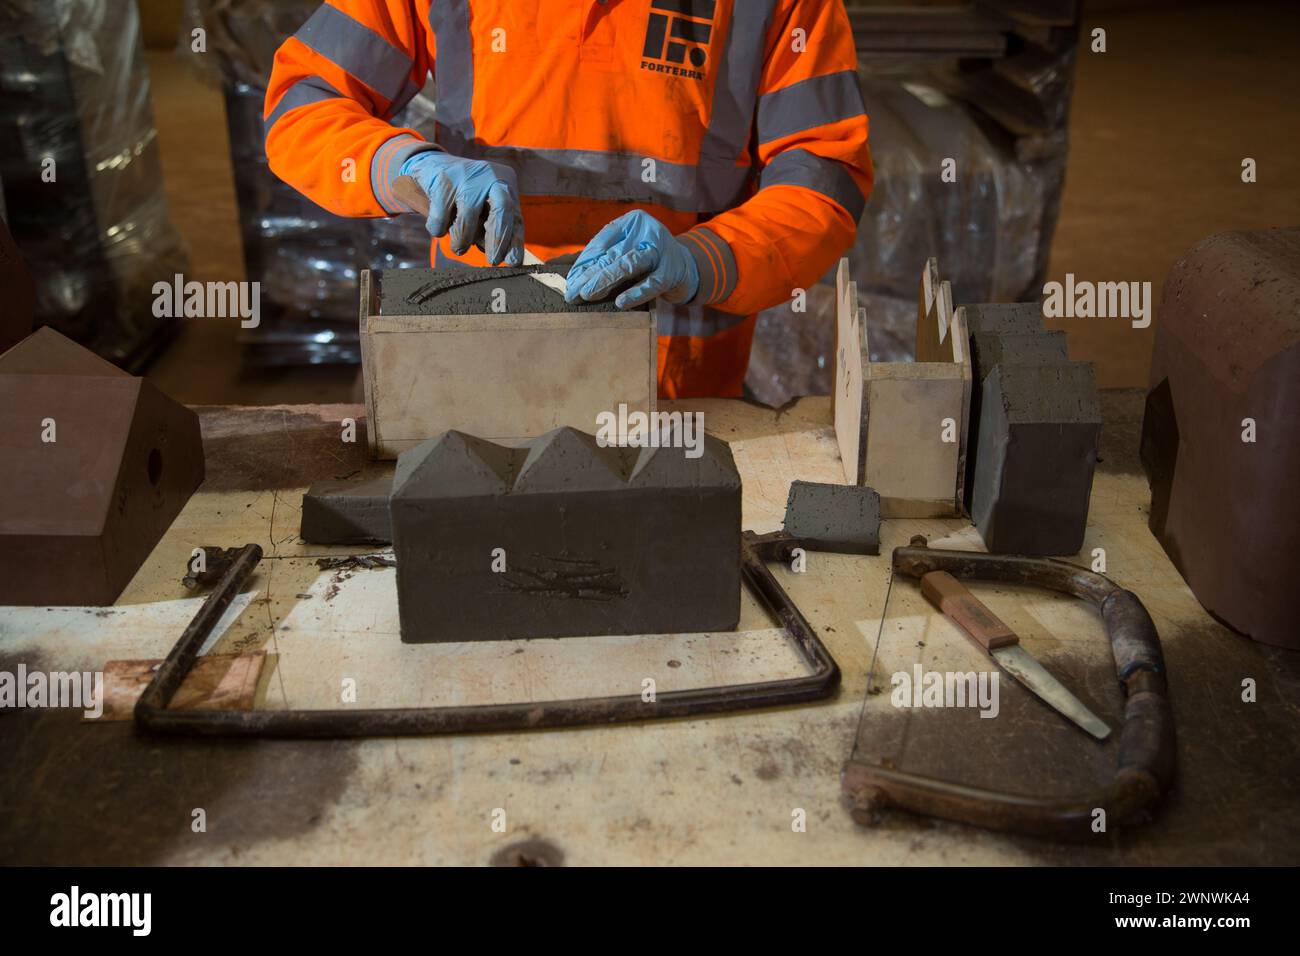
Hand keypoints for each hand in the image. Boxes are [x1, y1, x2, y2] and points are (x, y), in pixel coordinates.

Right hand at [400, 151, 523, 264]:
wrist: (432, 166)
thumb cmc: (466, 196)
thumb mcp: (486, 208)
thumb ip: (498, 229)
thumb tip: (512, 260)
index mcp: (506, 183)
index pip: (515, 216)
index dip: (515, 241)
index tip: (513, 262)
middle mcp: (490, 176)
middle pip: (502, 209)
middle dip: (498, 239)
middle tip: (492, 261)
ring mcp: (466, 176)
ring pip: (468, 219)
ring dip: (461, 241)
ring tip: (458, 247)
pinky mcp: (443, 180)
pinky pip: (441, 218)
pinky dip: (438, 229)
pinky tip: (439, 227)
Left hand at [564, 210, 698, 308]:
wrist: (687, 268)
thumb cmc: (647, 259)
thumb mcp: (625, 251)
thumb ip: (597, 257)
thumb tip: (559, 267)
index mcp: (632, 221)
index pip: (602, 242)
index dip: (584, 262)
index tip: (569, 280)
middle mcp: (647, 230)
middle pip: (612, 254)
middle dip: (589, 275)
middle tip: (571, 292)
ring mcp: (661, 250)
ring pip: (628, 265)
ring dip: (605, 280)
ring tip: (587, 294)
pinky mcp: (672, 272)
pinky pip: (651, 284)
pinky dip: (635, 293)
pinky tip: (619, 302)